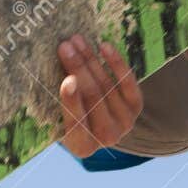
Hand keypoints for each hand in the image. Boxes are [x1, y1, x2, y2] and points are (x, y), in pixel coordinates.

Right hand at [57, 34, 142, 157]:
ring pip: (106, 86)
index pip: (76, 124)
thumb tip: (51, 64)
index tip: (67, 80)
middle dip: (78, 69)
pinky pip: (127, 83)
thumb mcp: (56, 115)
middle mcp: (106, 138)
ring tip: (77, 40)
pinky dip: (116, 63)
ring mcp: (125, 123)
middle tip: (65, 46)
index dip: (72, 102)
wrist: (98, 121)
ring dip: (90, 60)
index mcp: (81, 146)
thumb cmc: (67, 117)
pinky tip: (104, 47)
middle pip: (92, 98)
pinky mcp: (136, 107)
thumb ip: (54, 99)